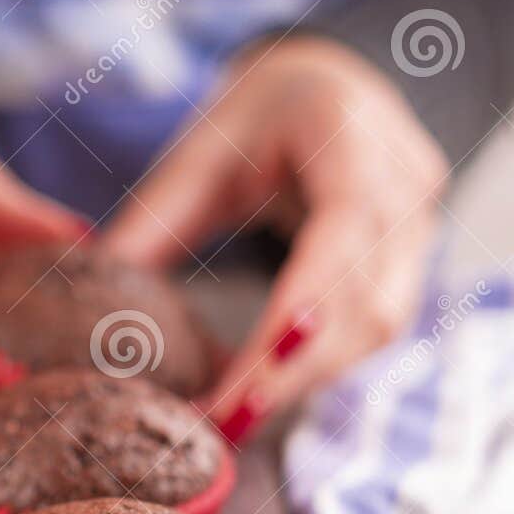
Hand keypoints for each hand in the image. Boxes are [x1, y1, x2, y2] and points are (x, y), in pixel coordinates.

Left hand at [103, 36, 446, 436]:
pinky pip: (375, 328)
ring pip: (379, 326)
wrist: (324, 89)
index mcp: (350, 132)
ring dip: (306, 379)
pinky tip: (265, 391)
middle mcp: (404, 182)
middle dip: (294, 373)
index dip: (298, 315)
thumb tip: (90, 308)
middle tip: (225, 425)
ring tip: (236, 418)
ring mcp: (422, 223)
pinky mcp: (415, 260)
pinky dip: (318, 366)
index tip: (246, 386)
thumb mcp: (196, 157)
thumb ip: (151, 229)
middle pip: (368, 301)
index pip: (342, 234)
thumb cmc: (252, 120)